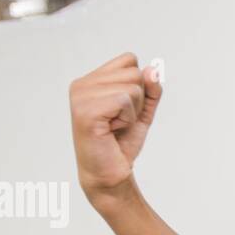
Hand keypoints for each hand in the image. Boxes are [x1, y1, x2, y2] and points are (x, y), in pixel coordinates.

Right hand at [69, 52, 162, 199]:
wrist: (111, 174)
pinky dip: (128, 118)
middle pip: (134, 72)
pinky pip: (125, 100)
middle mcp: (82, 84)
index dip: (138, 86)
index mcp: (91, 80)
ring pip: (132, 86)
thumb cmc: (121, 143)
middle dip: (137, 100)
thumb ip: (150, 88)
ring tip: (116, 126)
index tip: (124, 109)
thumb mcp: (142, 110)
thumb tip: (153, 69)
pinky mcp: (86, 110)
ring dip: (133, 111)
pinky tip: (112, 130)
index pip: (129, 59)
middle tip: (120, 121)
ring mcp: (81, 96)